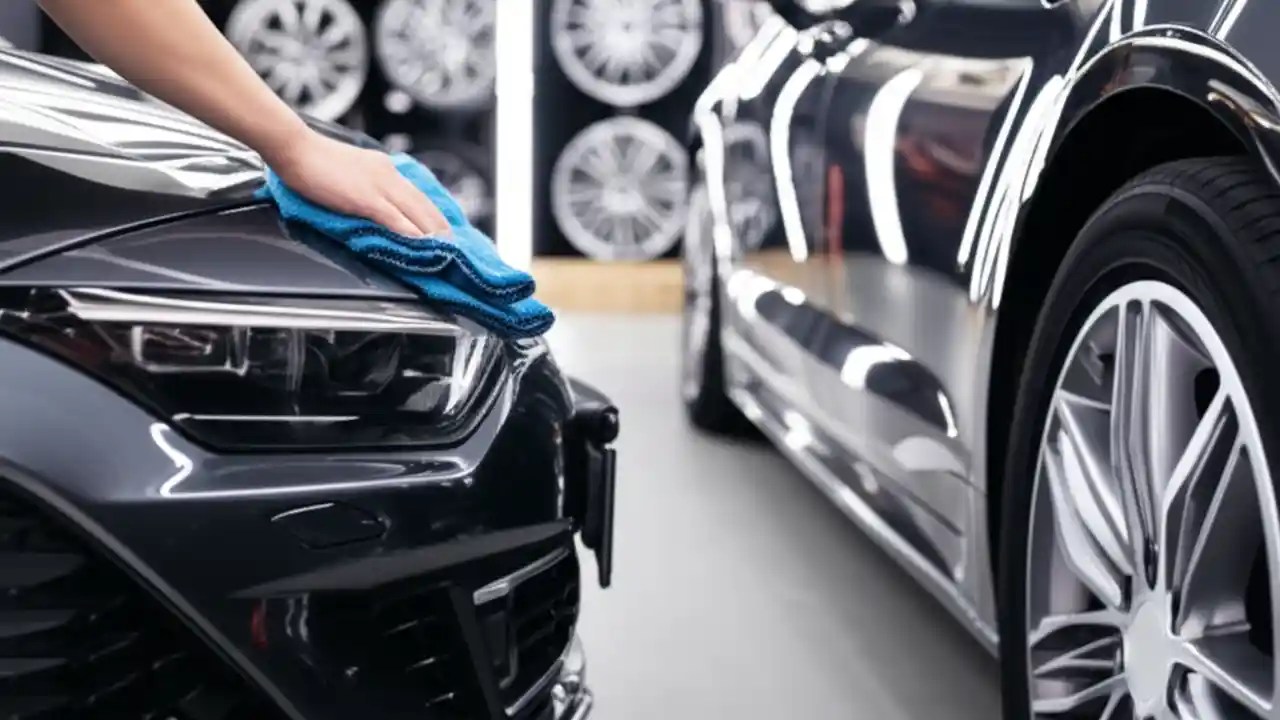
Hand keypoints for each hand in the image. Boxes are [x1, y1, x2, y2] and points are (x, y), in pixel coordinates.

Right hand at [264, 129, 450, 238]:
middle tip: (455, 243)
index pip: (417, 193)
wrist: (296, 148)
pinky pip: (394, 218)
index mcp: (385, 168)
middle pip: (423, 204)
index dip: (433, 212)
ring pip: (414, 211)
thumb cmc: (314, 160)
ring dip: (432, 232)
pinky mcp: (365, 198)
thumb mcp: (351, 170)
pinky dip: (409, 232)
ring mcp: (378, 186)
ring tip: (446, 249)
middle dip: (441, 225)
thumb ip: (367, 185)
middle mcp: (388, 175)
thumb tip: (376, 204)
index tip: (445, 227)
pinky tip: (420, 243)